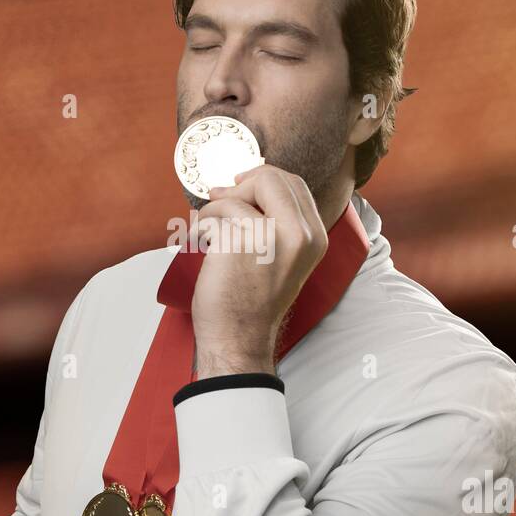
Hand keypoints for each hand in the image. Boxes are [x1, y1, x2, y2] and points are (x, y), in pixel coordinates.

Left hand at [191, 164, 327, 378]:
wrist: (238, 338)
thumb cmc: (253, 300)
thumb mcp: (284, 257)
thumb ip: (277, 221)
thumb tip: (243, 181)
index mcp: (315, 237)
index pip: (294, 184)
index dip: (262, 179)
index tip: (241, 186)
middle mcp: (300, 235)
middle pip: (269, 178)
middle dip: (239, 186)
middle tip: (220, 200)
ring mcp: (269, 237)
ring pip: (233, 197)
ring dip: (213, 212)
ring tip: (208, 234)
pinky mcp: (238, 242)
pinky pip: (213, 214)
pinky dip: (201, 226)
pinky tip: (201, 244)